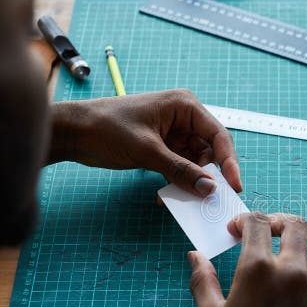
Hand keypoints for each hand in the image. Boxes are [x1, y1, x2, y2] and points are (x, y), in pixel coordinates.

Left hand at [50, 89, 241, 195]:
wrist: (72, 132)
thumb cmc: (106, 128)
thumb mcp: (147, 151)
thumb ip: (181, 170)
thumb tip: (209, 188)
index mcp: (184, 106)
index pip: (218, 135)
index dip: (229, 162)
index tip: (234, 186)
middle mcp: (184, 117)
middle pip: (210, 151)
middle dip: (209, 175)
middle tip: (210, 200)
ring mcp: (173, 133)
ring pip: (196, 162)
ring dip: (192, 182)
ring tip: (185, 200)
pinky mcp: (163, 147)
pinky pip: (181, 167)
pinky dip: (178, 181)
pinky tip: (168, 196)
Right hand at [188, 212, 306, 306]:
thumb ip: (203, 279)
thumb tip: (195, 256)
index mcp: (259, 269)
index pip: (259, 222)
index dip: (244, 220)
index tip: (233, 231)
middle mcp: (290, 270)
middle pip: (295, 224)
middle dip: (276, 221)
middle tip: (258, 233)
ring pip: (304, 247)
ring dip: (286, 245)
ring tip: (263, 262)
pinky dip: (293, 267)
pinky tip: (275, 286)